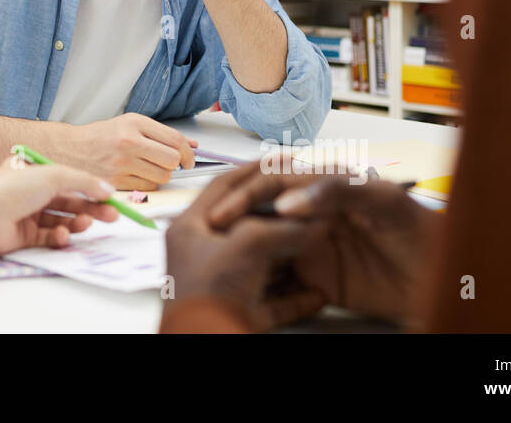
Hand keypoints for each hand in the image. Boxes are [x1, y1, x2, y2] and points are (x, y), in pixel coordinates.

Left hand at [0, 158, 119, 254]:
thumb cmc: (12, 189)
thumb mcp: (54, 175)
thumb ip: (83, 182)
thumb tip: (107, 189)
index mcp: (35, 171)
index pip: (70, 180)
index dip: (91, 189)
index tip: (112, 199)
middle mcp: (31, 192)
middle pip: (69, 202)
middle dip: (91, 209)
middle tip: (112, 217)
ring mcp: (27, 215)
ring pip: (61, 221)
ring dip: (76, 224)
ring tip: (84, 225)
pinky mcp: (24, 237)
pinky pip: (49, 238)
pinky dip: (59, 238)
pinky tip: (62, 236)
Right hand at [61, 113, 196, 189]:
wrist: (68, 149)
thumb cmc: (99, 137)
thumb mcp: (129, 125)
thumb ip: (160, 134)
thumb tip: (192, 145)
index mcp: (134, 123)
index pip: (174, 139)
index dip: (188, 152)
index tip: (188, 158)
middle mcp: (128, 141)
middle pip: (171, 160)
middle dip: (175, 164)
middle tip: (170, 164)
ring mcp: (122, 163)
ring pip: (162, 176)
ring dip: (162, 175)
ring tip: (150, 168)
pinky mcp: (116, 182)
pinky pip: (148, 188)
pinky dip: (148, 184)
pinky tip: (137, 176)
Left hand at [164, 166, 328, 331]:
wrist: (203, 348)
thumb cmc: (211, 294)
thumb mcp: (247, 246)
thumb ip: (280, 228)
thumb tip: (315, 222)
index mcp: (190, 229)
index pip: (222, 187)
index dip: (253, 170)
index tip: (281, 161)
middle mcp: (202, 255)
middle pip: (247, 226)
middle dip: (281, 216)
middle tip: (310, 204)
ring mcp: (221, 286)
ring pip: (262, 265)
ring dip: (293, 256)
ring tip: (321, 243)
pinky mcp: (239, 316)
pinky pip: (272, 302)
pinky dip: (296, 297)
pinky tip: (319, 293)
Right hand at [206, 166, 439, 323]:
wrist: (447, 281)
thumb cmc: (422, 232)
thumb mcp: (383, 202)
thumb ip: (338, 192)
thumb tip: (288, 201)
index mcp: (327, 182)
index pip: (275, 181)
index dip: (247, 195)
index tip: (225, 215)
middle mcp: (313, 208)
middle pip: (262, 208)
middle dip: (234, 220)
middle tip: (209, 239)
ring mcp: (312, 241)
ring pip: (265, 238)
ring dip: (241, 247)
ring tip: (218, 260)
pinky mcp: (317, 273)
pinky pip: (280, 273)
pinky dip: (260, 276)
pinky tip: (242, 282)